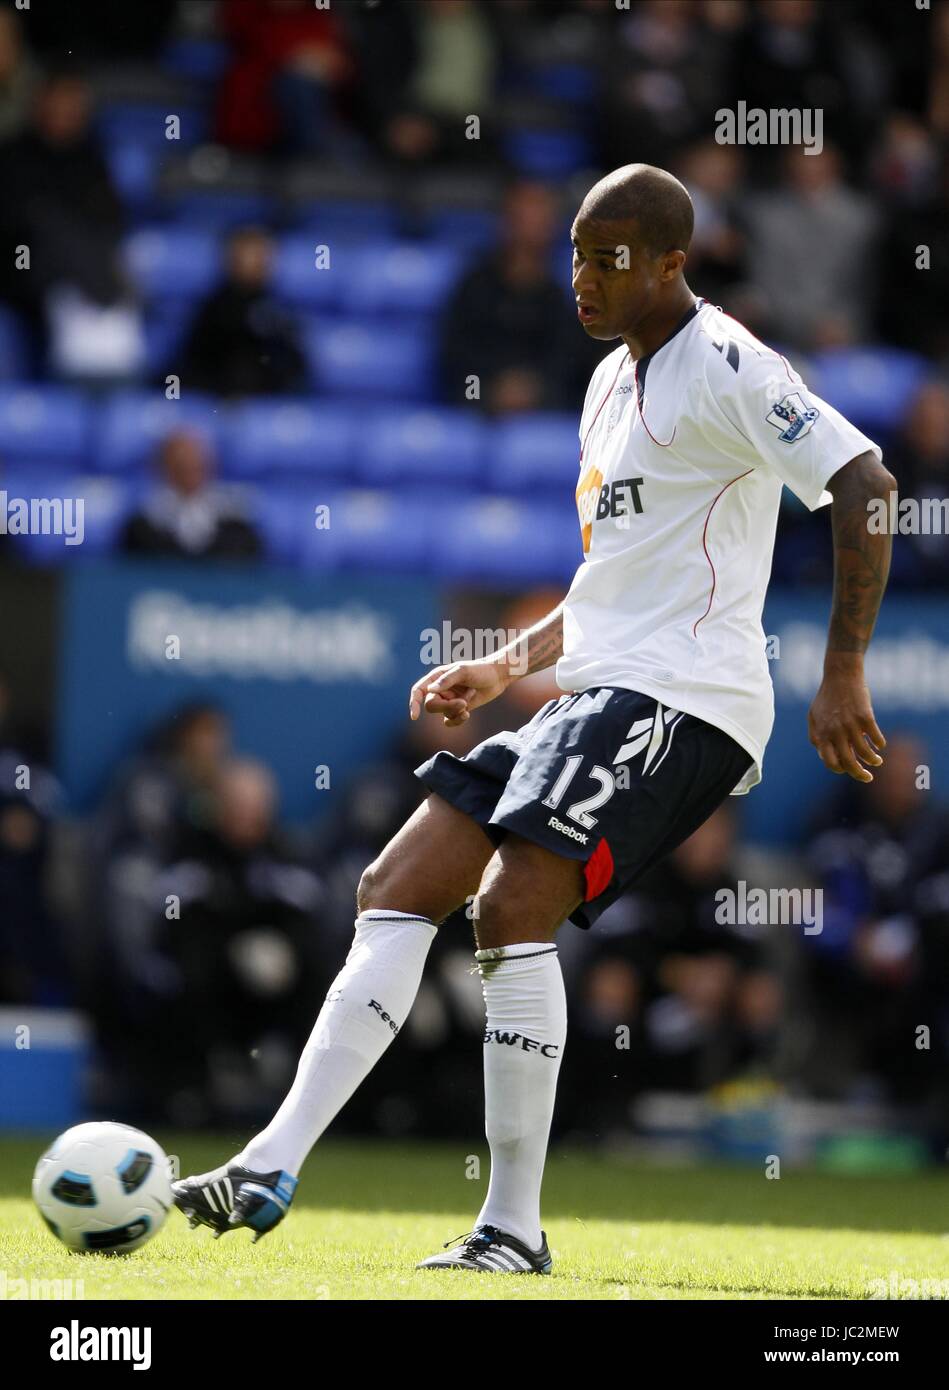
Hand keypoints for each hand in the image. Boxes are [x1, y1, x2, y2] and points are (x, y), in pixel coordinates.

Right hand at [408, 660, 510, 727]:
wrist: (498, 676)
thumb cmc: (480, 670)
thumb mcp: (463, 671)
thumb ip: (446, 680)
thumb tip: (430, 690)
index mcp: (436, 677)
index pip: (418, 691)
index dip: (414, 703)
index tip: (414, 716)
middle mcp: (440, 689)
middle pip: (431, 706)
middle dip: (447, 707)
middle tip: (463, 704)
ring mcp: (448, 700)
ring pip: (443, 713)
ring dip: (458, 710)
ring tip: (471, 696)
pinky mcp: (458, 709)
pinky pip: (450, 721)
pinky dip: (458, 720)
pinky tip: (467, 714)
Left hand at [808, 660, 884, 782]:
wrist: (840, 675)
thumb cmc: (827, 697)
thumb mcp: (813, 716)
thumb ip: (816, 736)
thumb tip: (822, 755)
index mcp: (822, 734)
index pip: (831, 762)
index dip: (841, 769)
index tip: (848, 768)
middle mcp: (835, 732)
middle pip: (849, 762)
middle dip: (860, 774)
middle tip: (868, 777)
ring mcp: (851, 725)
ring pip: (865, 753)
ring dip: (873, 760)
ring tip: (877, 760)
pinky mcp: (865, 717)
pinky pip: (876, 738)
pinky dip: (880, 744)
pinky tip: (881, 745)